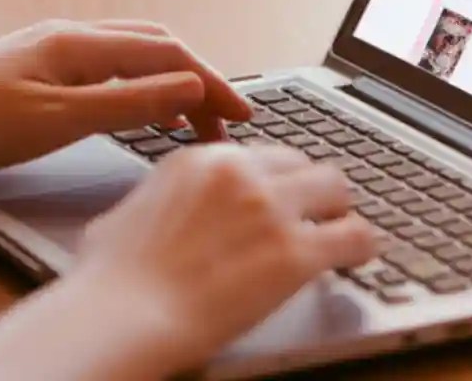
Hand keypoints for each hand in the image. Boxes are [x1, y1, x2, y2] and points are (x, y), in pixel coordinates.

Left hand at [0, 19, 251, 174]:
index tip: (245, 116)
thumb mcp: (56, 120)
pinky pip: (110, 69)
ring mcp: (53, 51)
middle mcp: (72, 38)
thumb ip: (129, 102)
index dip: (214, 84)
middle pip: (159, 48)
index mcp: (82, 45)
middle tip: (226, 123)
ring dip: (174, 83)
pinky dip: (143, 87)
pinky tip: (142, 112)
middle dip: (201, 80)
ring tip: (196, 121)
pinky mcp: (37, 69)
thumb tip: (192, 87)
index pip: (171, 56)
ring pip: (135, 56)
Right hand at [0, 145, 377, 379]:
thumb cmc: (109, 281)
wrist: (120, 315)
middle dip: (311, 192)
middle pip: (303, 165)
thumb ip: (160, 204)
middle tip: (315, 216)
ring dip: (339, 212)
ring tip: (340, 233)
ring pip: (337, 189)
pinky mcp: (297, 251)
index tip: (282, 199)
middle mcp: (242, 173)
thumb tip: (162, 215)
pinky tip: (357, 259)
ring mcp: (273, 209)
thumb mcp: (125, 217)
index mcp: (201, 160)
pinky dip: (361, 247)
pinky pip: (355, 236)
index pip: (262, 155)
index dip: (276, 181)